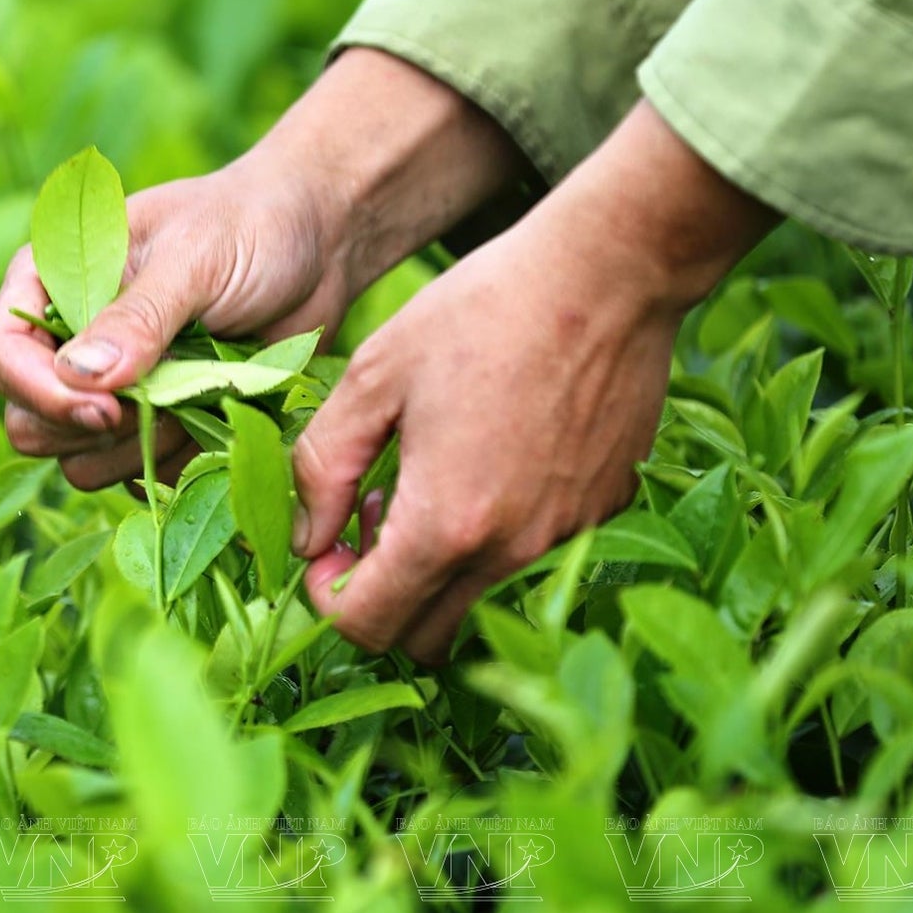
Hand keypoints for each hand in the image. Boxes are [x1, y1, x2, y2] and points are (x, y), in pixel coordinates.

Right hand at [0, 49, 523, 490]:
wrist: (320, 245)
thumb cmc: (252, 226)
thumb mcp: (195, 260)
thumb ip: (139, 317)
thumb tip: (81, 378)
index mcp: (52, 278)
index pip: (2, 355)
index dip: (39, 392)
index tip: (106, 407)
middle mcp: (68, 338)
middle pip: (27, 422)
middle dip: (88, 428)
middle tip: (158, 403)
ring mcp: (109, 387)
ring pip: (79, 460)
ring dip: (138, 445)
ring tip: (198, 392)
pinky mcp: (152, 421)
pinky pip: (135, 473)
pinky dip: (174, 458)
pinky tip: (215, 412)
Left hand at [293, 102, 777, 662]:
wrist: (607, 274)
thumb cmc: (480, 313)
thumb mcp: (372, 377)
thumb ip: (321, 467)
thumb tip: (305, 536)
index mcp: (446, 525)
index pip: (367, 627)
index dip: (326, 599)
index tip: (325, 547)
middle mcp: (512, 552)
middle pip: (425, 638)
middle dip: (379, 599)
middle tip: (364, 522)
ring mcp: (566, 538)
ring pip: (480, 604)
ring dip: (434, 573)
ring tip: (418, 488)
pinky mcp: (604, 512)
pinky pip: (531, 561)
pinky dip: (492, 543)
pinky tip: (480, 468)